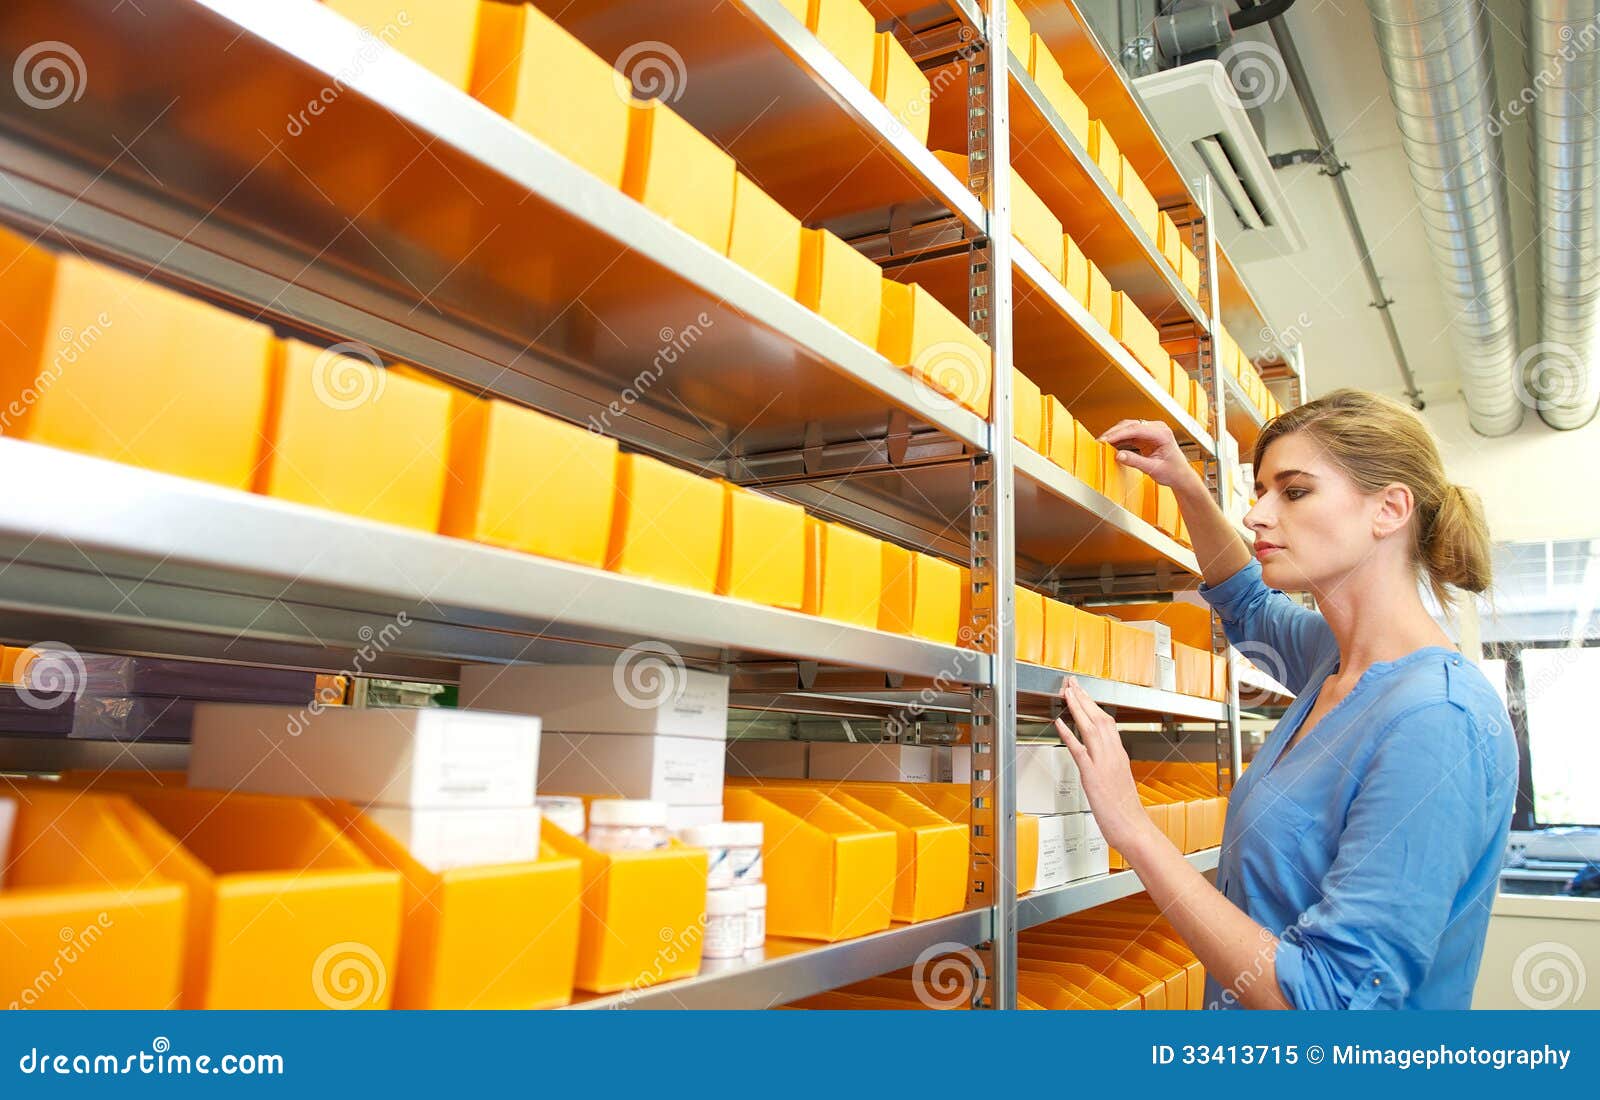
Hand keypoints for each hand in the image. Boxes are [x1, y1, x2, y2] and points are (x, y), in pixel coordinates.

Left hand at [1054, 677, 1162, 859]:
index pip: (1106, 721)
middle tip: (1071, 681)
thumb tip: (1097, 759)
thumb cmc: (1125, 811)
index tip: (1082, 692)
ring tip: (1067, 692)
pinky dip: (1069, 734)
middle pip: (1098, 718)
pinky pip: (1079, 750)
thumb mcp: (1118, 781)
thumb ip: (1108, 766)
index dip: (1092, 704)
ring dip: (1077, 707)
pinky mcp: (1093, 776)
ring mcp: (1104, 764)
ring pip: (1090, 727)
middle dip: (1084, 697)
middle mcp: (1113, 754)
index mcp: (1119, 755)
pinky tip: (1059, 723)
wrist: (1135, 829)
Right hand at [1098, 419, 1196, 489]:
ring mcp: (1151, 431)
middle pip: (1130, 425)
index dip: (1119, 434)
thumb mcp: (1153, 468)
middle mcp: (1157, 428)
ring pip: (1128, 427)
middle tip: (1100, 441)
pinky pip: (1130, 434)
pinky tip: (1111, 444)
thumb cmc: (1173, 472)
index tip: (1106, 439)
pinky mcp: (1146, 436)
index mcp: (1162, 433)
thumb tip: (1118, 455)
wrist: (1180, 475)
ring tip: (1103, 443)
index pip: (1137, 429)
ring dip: (1115, 434)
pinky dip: (1120, 439)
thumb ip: (1135, 461)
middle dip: (1114, 433)